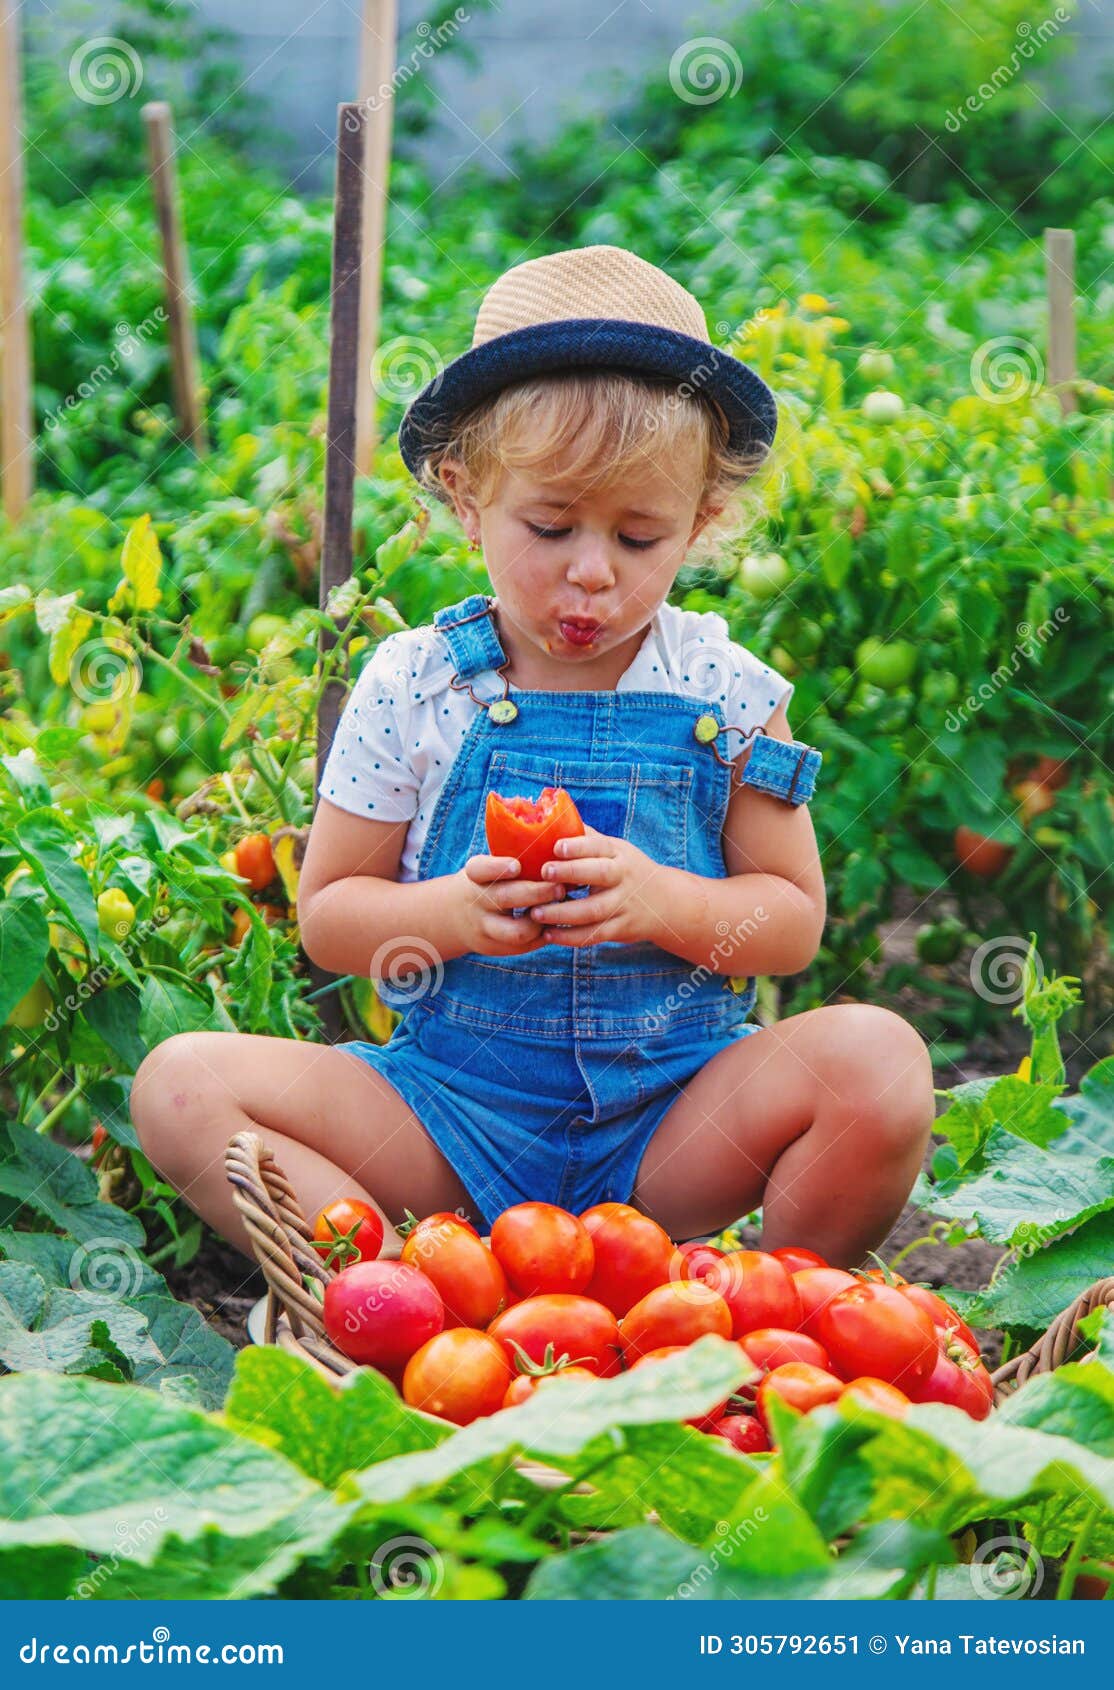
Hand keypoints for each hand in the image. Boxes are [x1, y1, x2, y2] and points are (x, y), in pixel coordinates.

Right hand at [453, 853, 567, 957]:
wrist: (456, 917)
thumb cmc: (489, 881)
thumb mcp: (489, 867)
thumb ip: (515, 856)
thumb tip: (563, 841)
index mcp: (475, 875)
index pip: (480, 869)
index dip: (497, 868)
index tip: (517, 866)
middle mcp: (477, 901)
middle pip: (505, 898)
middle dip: (537, 893)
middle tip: (560, 887)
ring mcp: (485, 928)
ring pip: (517, 932)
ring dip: (543, 921)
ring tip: (561, 909)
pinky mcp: (497, 947)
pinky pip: (526, 945)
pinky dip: (545, 934)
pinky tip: (557, 923)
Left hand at [526, 825, 661, 947]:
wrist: (665, 903)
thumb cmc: (626, 870)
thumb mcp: (614, 850)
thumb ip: (586, 838)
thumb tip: (550, 819)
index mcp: (618, 854)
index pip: (599, 846)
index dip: (578, 846)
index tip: (556, 847)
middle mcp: (623, 877)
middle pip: (599, 874)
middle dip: (571, 872)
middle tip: (544, 873)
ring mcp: (623, 904)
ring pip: (593, 910)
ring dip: (563, 913)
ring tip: (535, 913)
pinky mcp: (620, 928)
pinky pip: (594, 935)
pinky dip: (570, 937)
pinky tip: (548, 935)